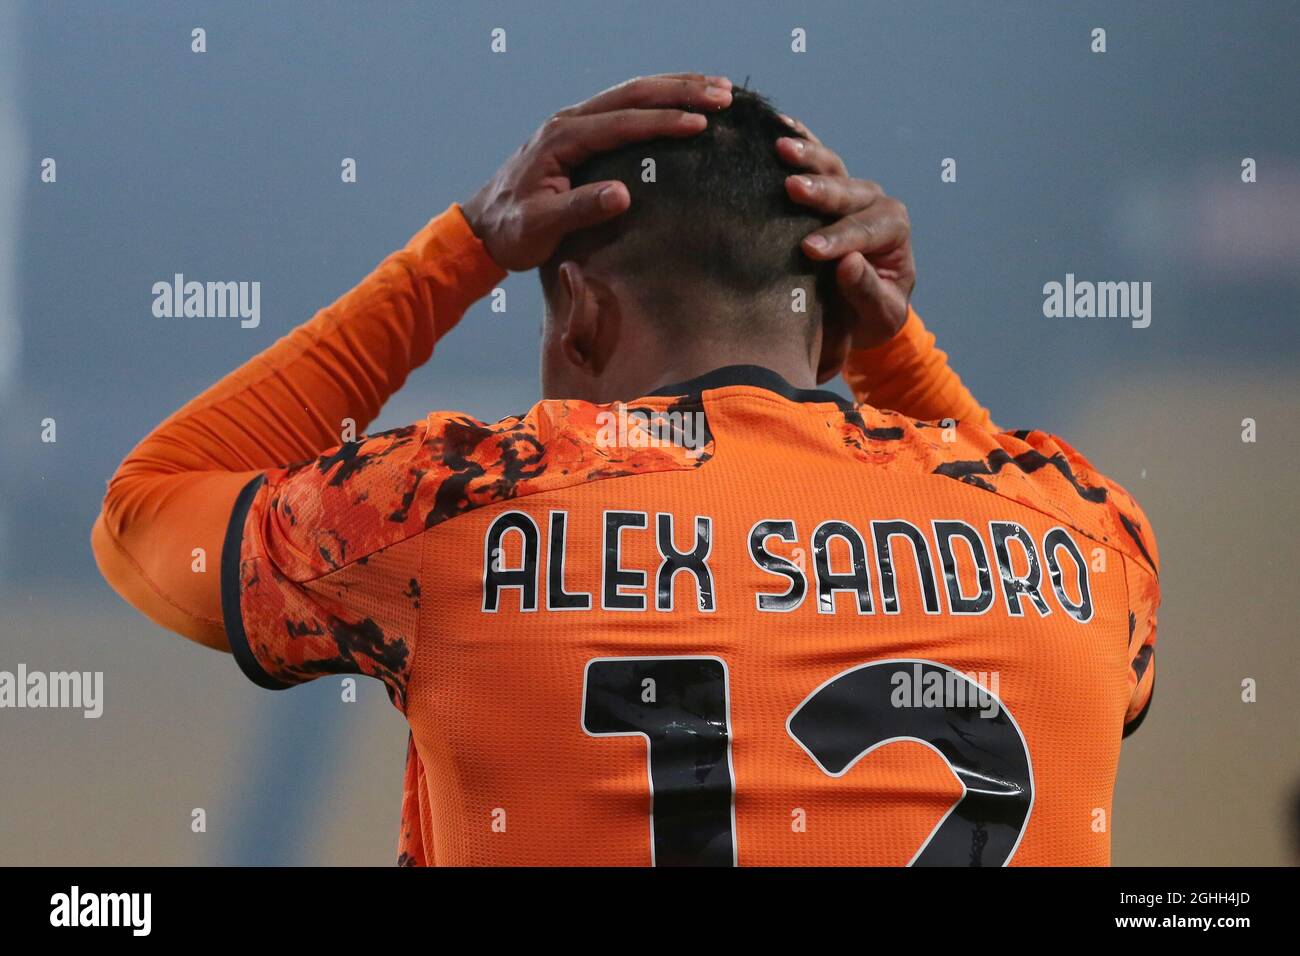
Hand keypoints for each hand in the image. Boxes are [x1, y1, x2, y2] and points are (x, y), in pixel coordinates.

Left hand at [462, 73, 732, 270]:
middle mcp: (569, 122)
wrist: (483, 228)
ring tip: (717, 90)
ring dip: (675, 88)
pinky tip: (682, 103)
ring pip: (632, 94)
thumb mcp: (541, 226)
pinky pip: (625, 108)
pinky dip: (658, 101)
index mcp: (562, 138)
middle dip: (681, 92)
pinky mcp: (580, 135)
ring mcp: (574, 124)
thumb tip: (624, 194)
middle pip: (632, 95)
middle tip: (723, 96)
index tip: (701, 124)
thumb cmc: (512, 230)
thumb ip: (580, 208)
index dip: (663, 121)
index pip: (622, 122)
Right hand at [776, 117, 914, 349]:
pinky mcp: (827, 192)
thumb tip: (848, 263)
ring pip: (833, 168)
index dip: (838, 238)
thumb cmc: (872, 315)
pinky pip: (817, 162)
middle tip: (792, 188)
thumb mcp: (881, 315)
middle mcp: (874, 203)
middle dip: (821, 190)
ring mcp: (850, 193)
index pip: (864, 232)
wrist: (861, 311)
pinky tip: (780, 126)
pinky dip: (801, 141)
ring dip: (807, 157)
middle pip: (849, 191)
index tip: (809, 250)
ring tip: (781, 148)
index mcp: (893, 230)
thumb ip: (868, 291)